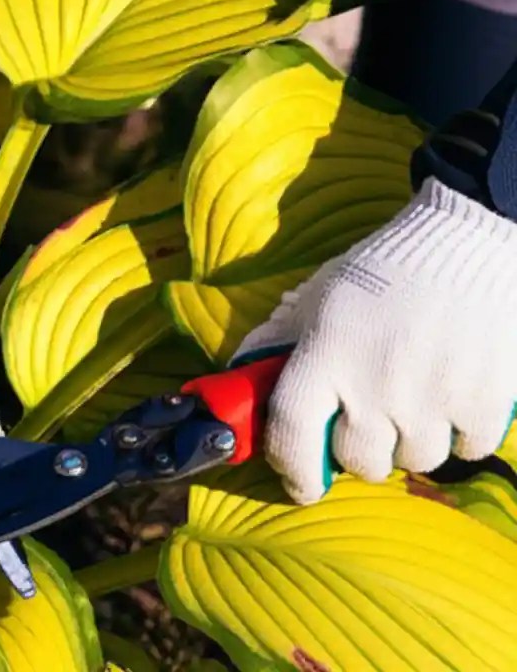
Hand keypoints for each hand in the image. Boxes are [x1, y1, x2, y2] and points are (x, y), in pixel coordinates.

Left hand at [232, 176, 516, 503]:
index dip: (292, 470)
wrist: (468, 242)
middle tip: (368, 418)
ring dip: (410, 442)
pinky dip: (462, 432)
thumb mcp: (318, 296)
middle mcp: (374, 385)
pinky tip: (453, 395)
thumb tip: (239, 374)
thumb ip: (278, 338)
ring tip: (414, 399)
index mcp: (324, 355)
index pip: (292, 434)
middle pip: (359, 461)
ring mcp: (432, 398)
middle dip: (359, 448)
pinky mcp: (485, 401)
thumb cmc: (383, 270)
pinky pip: (468, 449)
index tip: (301, 484)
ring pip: (413, 460)